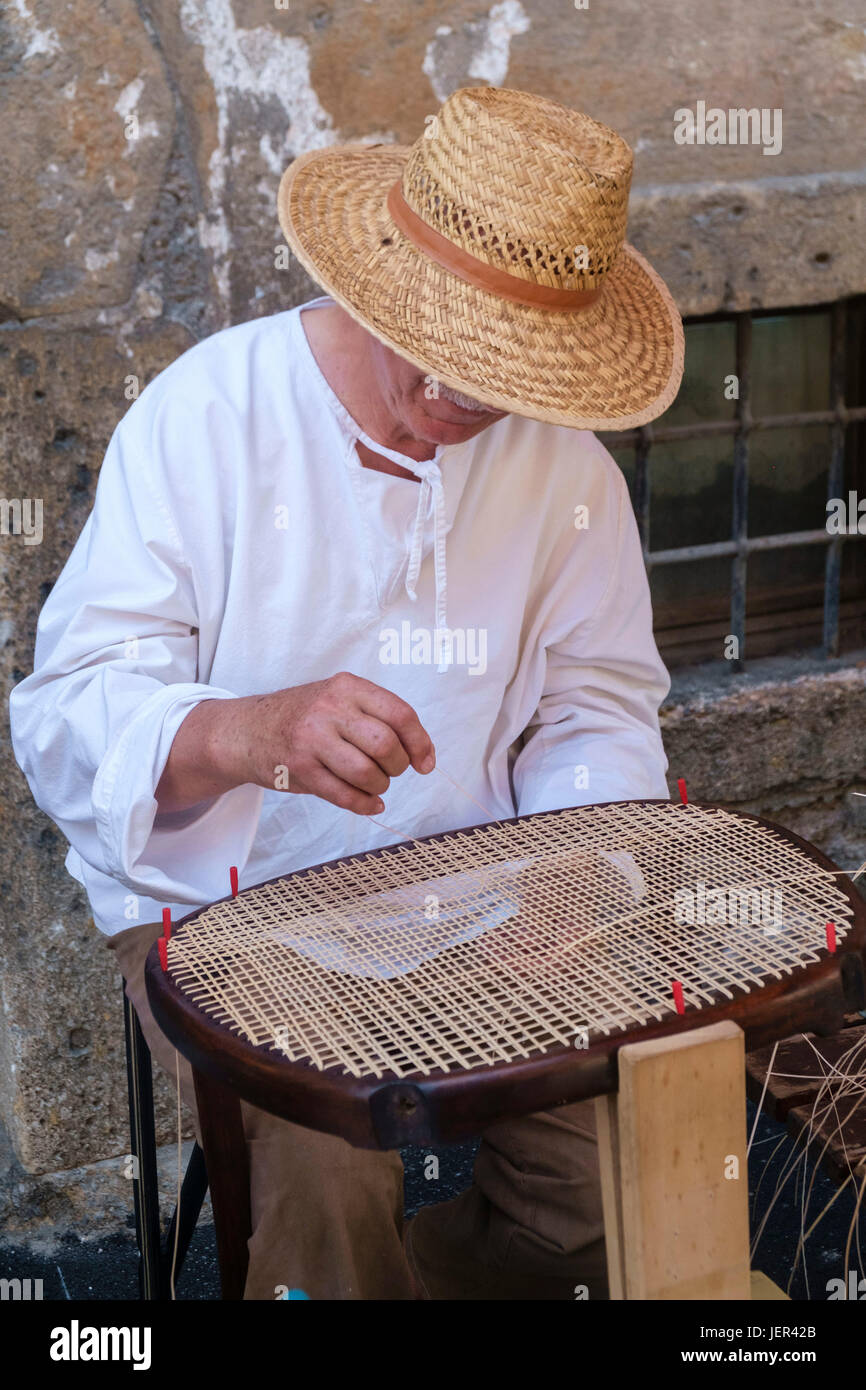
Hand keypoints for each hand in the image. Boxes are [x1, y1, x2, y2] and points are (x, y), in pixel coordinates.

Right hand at [157, 672, 434, 815]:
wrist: (246, 730)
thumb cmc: (302, 716)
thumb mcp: (336, 697)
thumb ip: (374, 714)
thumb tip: (421, 751)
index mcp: (347, 687)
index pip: (399, 714)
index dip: (420, 743)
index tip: (425, 763)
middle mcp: (329, 709)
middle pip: (386, 745)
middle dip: (398, 766)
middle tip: (392, 771)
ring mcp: (311, 739)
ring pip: (366, 773)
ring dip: (379, 786)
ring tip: (375, 785)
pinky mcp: (300, 768)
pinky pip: (344, 795)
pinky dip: (364, 804)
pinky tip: (369, 803)